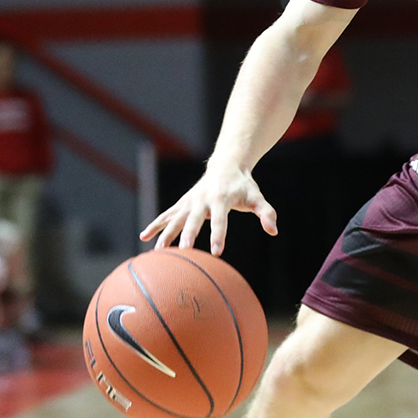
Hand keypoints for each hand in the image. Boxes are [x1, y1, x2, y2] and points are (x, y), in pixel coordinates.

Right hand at [140, 164, 277, 253]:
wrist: (225, 165)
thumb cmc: (243, 185)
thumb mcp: (257, 197)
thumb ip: (266, 213)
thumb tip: (273, 230)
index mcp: (221, 197)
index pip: (220, 219)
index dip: (219, 234)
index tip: (217, 252)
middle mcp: (202, 199)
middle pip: (194, 219)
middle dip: (189, 235)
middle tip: (184, 251)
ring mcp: (190, 201)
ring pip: (175, 218)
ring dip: (166, 234)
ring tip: (159, 252)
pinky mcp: (182, 203)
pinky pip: (166, 215)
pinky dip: (155, 225)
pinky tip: (144, 238)